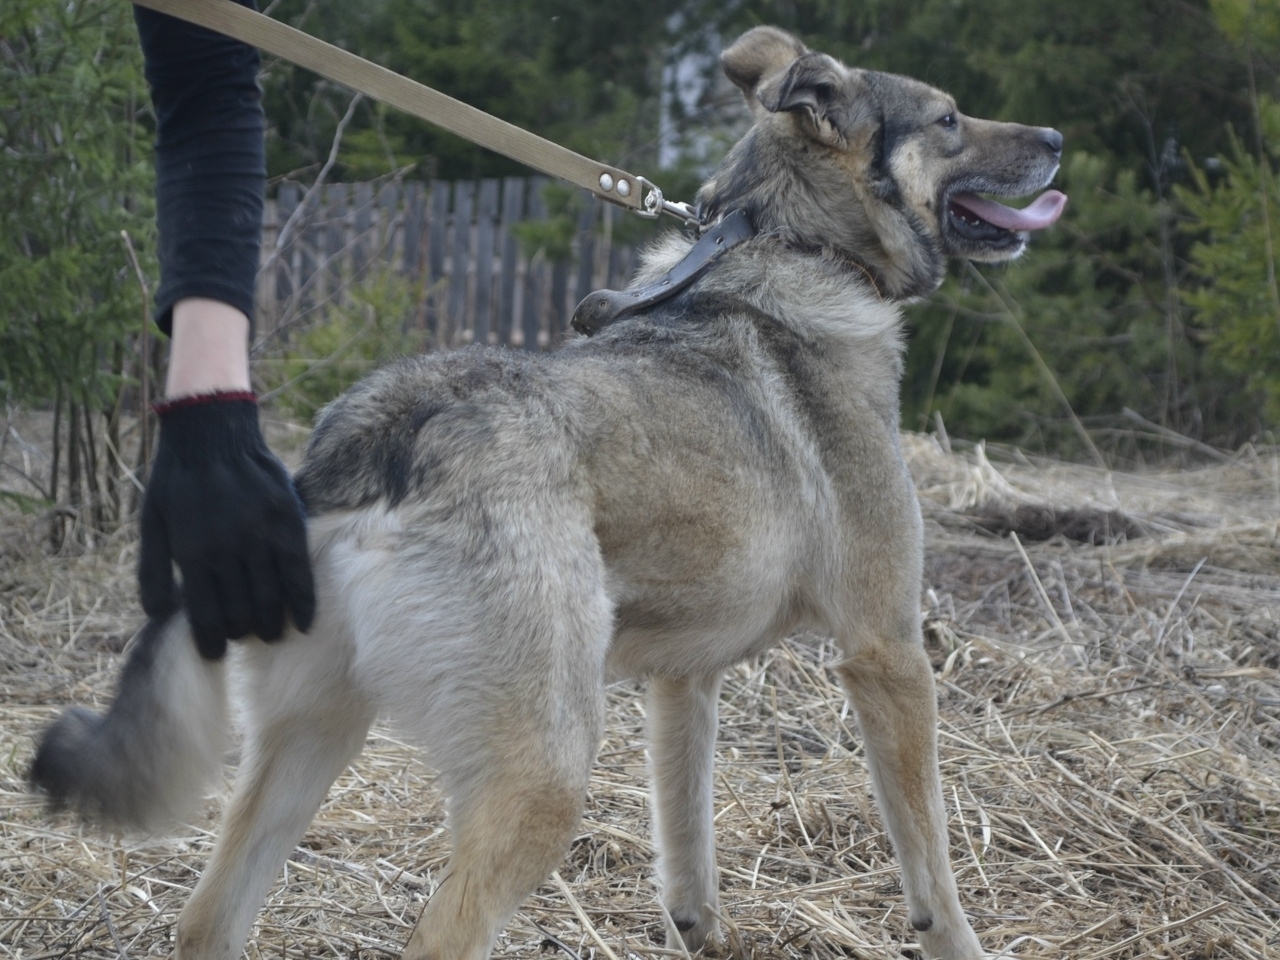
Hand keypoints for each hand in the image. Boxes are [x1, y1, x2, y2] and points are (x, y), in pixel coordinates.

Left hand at [139, 394, 315, 658]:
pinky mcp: (287, 522)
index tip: (216, 652)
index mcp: (193, 552)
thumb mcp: (152, 523)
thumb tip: (157, 614)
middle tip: (243, 638)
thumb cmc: (177, 481)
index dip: (211, 641)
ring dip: (271, 624)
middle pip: (241, 611)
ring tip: (270, 635)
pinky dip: (303, 602)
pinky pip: (299, 572)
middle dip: (242, 632)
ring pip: (271, 597)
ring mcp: (261, 535)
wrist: (213, 434)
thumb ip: (153, 569)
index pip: (205, 614)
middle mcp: (228, 549)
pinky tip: (302, 622)